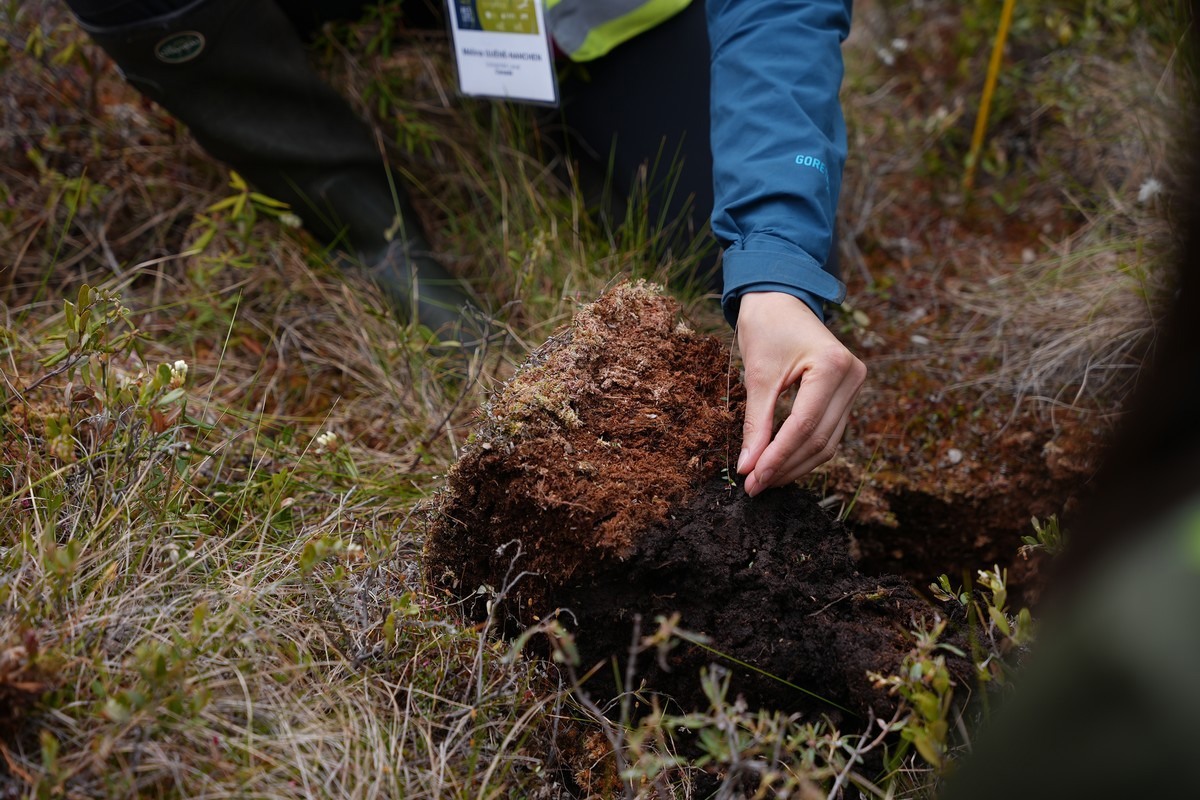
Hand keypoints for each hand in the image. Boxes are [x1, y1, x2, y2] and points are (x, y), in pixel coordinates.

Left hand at [735, 292, 865, 496]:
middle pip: (820, 439)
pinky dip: (804, 450)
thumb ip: (756, 424)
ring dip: (796, 464)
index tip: (752, 480)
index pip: (804, 426)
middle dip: (785, 466)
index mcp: (832, 366)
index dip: (777, 457)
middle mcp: (852, 377)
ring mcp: (854, 386)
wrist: (780, 300)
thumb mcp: (757, 376)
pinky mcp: (847, 394)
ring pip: (828, 442)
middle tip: (754, 486)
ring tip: (764, 479)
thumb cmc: (766, 328)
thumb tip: (747, 467)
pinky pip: (829, 432)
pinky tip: (780, 463)